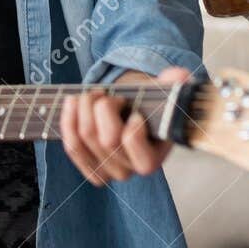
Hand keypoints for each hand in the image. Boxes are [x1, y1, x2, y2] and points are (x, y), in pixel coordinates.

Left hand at [60, 66, 191, 185]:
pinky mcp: (88, 167)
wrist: (130, 116)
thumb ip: (174, 85)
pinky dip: (68, 121)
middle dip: (103, 107)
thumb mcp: (163, 94)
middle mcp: (129, 170)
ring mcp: (107, 171)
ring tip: (91, 95)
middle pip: (107, 140)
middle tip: (106, 93)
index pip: (138, 151)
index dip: (133, 128)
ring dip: (83, 108)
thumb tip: (180, 76)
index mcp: (153, 157)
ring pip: (85, 138)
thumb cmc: (147, 106)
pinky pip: (72, 147)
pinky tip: (73, 104)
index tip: (135, 111)